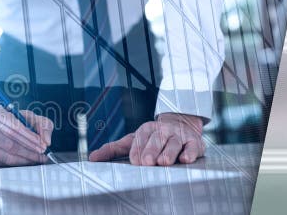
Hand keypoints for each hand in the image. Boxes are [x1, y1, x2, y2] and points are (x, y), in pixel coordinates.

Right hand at [0, 105, 53, 167]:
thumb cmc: (2, 121)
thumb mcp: (22, 116)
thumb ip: (40, 123)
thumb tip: (46, 140)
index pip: (14, 128)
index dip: (30, 138)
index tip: (43, 145)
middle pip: (10, 144)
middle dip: (30, 151)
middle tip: (42, 155)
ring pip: (7, 157)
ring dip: (24, 160)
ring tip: (36, 159)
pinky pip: (1, 165)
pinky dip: (14, 165)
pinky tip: (22, 161)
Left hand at [89, 113, 205, 165]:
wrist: (181, 124)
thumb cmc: (152, 137)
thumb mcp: (132, 140)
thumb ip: (113, 149)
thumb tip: (92, 158)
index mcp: (146, 129)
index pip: (140, 139)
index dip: (138, 150)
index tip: (135, 161)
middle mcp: (163, 131)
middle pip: (157, 140)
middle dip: (151, 151)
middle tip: (147, 162)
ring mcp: (179, 136)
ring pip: (174, 143)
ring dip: (169, 152)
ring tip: (163, 162)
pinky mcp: (194, 142)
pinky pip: (193, 147)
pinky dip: (190, 152)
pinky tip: (185, 159)